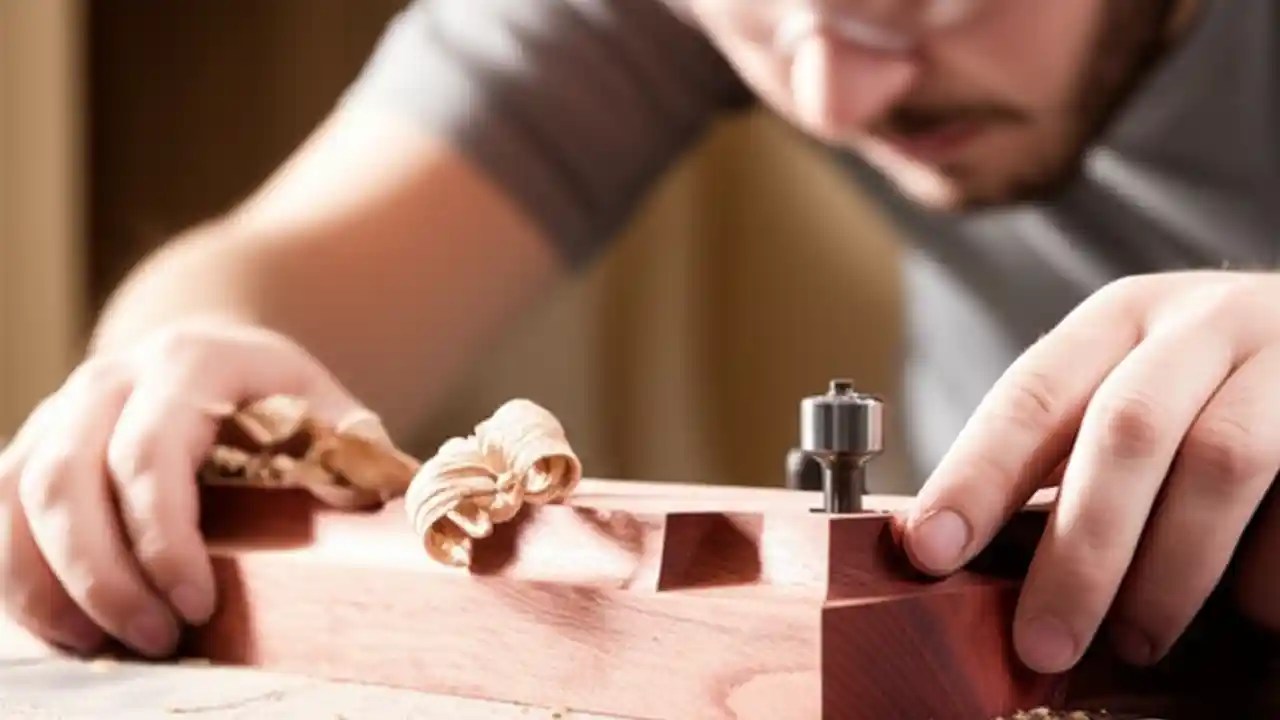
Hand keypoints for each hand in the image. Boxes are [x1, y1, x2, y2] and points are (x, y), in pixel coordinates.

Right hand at [0, 320, 383, 656]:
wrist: (213, 352)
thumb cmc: (276, 396)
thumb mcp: (326, 407)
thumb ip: (350, 449)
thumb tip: (362, 497)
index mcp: (189, 363)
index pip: (149, 454)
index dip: (162, 538)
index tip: (195, 604)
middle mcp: (109, 378)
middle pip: (65, 480)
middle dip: (100, 576)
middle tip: (154, 638)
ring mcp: (60, 410)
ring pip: (14, 497)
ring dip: (47, 585)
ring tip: (102, 646)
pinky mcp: (33, 446)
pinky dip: (21, 579)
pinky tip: (66, 629)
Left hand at [901, 271, 1279, 672]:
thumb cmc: (1211, 386)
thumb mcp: (1132, 384)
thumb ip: (1067, 451)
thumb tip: (967, 553)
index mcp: (1122, 317)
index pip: (1032, 394)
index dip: (976, 474)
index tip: (930, 549)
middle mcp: (1203, 322)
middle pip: (1125, 430)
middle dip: (1079, 550)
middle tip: (1043, 642)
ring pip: (1220, 463)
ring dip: (1170, 572)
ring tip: (1135, 639)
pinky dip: (1263, 574)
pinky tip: (1244, 610)